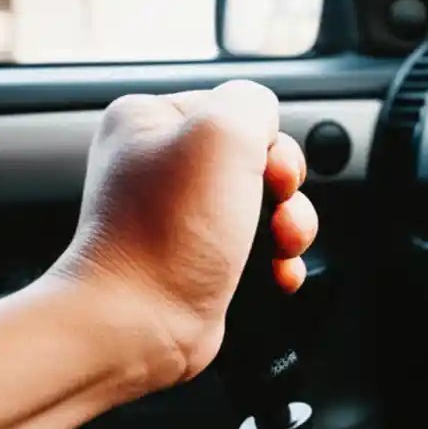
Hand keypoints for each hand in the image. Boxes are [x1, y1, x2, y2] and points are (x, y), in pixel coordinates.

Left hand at [48, 80, 317, 391]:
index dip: (268, 139)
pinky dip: (276, 261)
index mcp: (149, 120)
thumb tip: (265, 125)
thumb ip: (253, 104)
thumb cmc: (167, 234)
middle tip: (277, 210)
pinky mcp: (195, 261)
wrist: (137, 324)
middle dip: (285, 188)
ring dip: (289, 226)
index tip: (269, 171)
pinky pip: (254, 249)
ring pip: (263, 206)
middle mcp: (158, 165)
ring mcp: (176, 217)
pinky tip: (277, 275)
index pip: (236, 108)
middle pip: (256, 157)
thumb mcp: (222, 132)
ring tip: (282, 248)